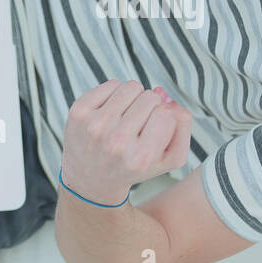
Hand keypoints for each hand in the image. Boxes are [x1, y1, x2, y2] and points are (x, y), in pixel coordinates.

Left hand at [60, 80, 191, 204]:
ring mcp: (95, 126)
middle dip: (149, 107)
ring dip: (134, 98)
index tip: (153, 130)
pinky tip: (111, 112)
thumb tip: (170, 101)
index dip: (164, 118)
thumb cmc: (134, 166)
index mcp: (141, 158)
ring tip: (126, 117)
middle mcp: (117, 142)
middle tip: (138, 126)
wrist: (90, 178)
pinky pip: (112, 84)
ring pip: (132, 87)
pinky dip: (116, 93)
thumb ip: (182, 129)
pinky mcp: (79, 112)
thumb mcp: (168, 159)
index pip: (167, 114)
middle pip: (151, 97)